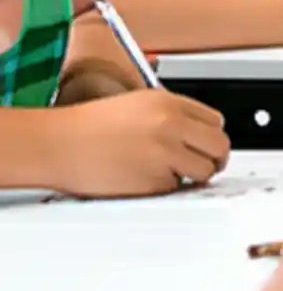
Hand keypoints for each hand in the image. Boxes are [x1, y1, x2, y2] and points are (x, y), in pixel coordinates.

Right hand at [53, 89, 229, 196]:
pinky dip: (167, 187)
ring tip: (169, 172)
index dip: (211, 136)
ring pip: (204, 170)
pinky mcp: (154, 181)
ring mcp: (165, 153)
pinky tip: (145, 178)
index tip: (208, 145)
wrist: (55, 145)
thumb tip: (200, 134)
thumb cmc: (87, 126)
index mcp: (168, 102)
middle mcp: (171, 125)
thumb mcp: (137, 104)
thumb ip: (172, 114)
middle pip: (219, 146)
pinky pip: (177, 188)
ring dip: (193, 175)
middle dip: (215, 158)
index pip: (216, 121)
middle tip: (206, 165)